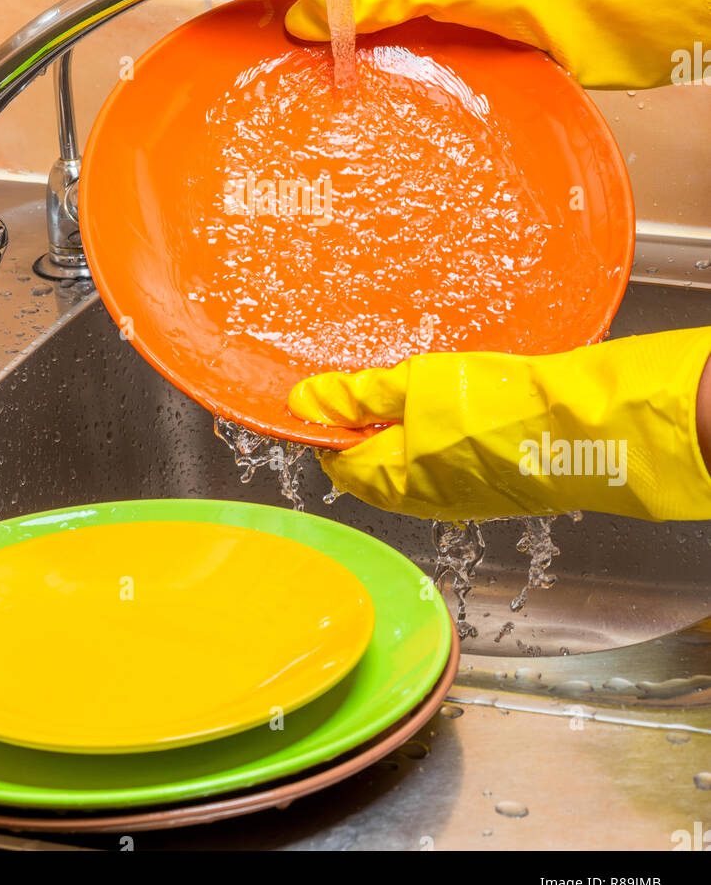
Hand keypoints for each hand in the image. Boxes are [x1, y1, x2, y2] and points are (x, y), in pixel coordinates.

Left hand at [288, 329, 710, 522]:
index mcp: (389, 481)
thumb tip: (308, 401)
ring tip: (419, 388)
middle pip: (370, 464)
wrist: (576, 429)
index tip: (332, 390)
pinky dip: (438, 438)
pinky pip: (446, 466)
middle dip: (366, 426)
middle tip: (377, 382)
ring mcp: (457, 499)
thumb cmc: (496, 408)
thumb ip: (359, 394)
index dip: (327, 423)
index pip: (334, 458)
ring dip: (404, 430)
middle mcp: (419, 502)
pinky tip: (456, 408)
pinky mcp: (490, 490)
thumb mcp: (413, 384)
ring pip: (410, 465)